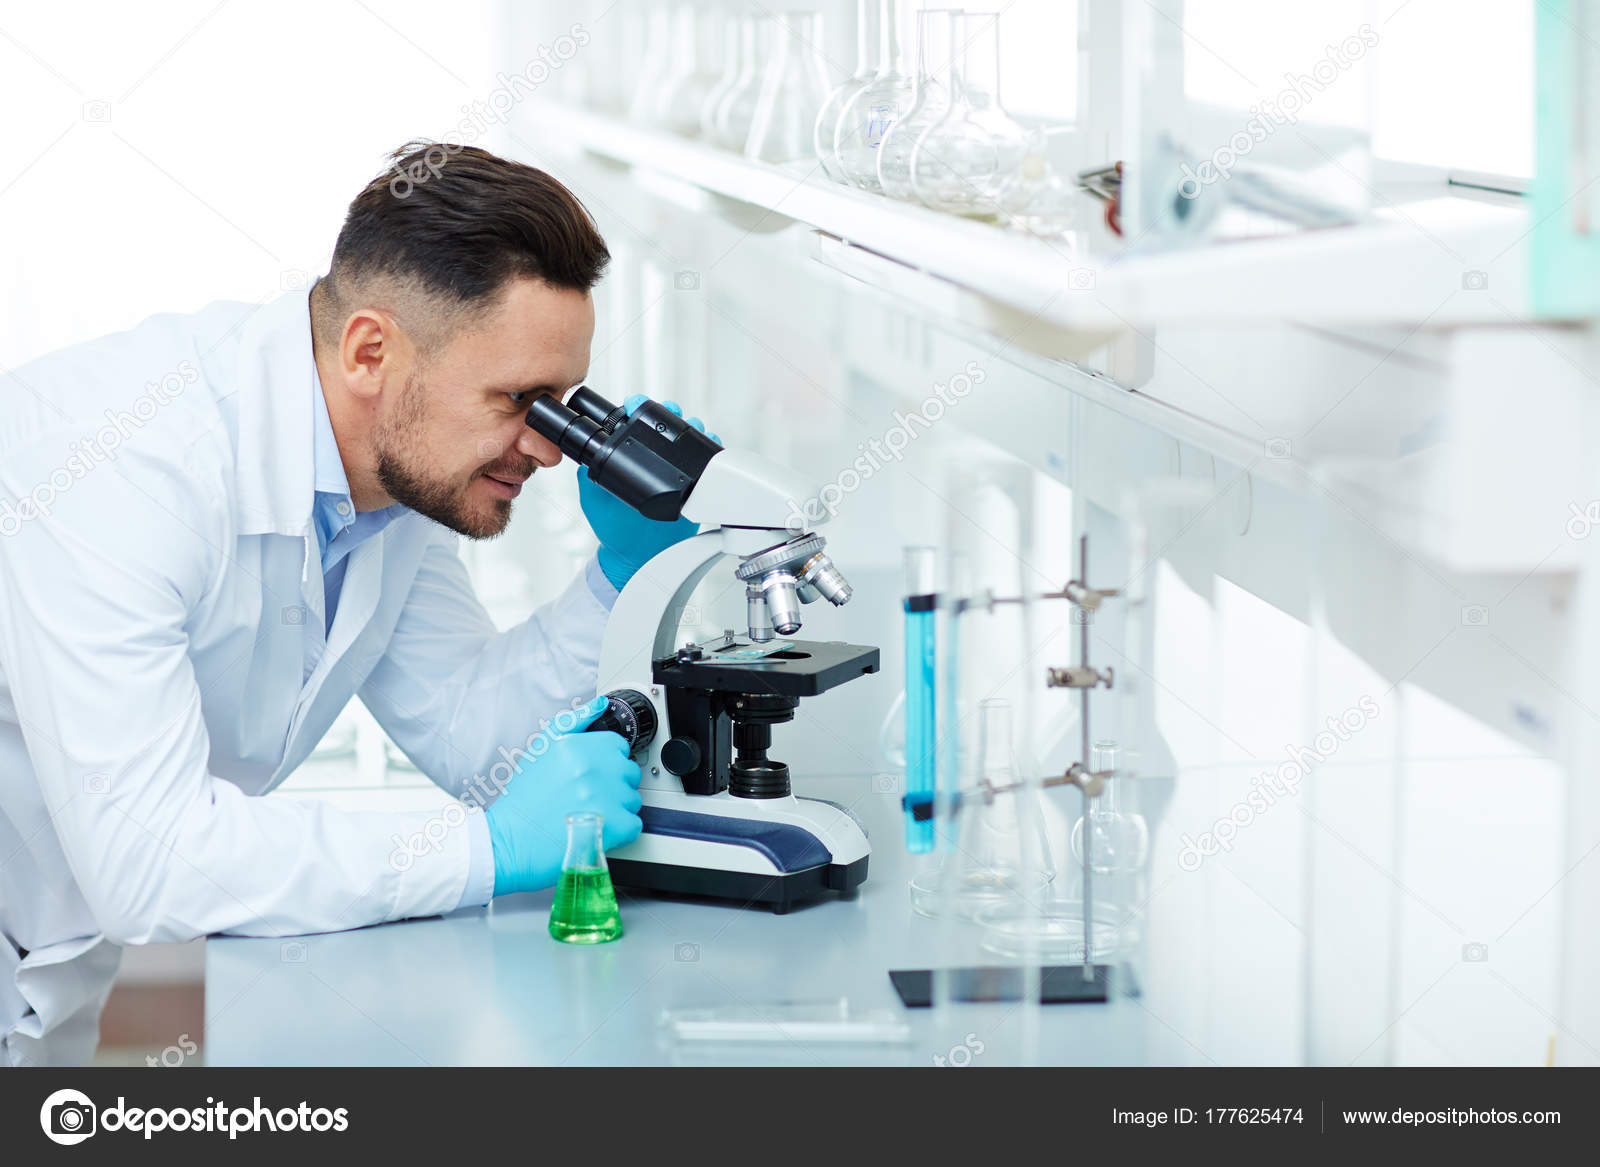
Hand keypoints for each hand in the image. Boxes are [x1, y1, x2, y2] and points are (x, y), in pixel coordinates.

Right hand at [484, 696, 643, 895]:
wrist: (509, 840)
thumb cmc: (524, 799)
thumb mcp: (542, 748)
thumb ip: (574, 721)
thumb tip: (601, 704)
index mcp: (578, 747)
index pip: (618, 746)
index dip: (606, 762)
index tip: (592, 775)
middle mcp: (593, 769)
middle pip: (629, 772)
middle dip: (613, 784)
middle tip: (588, 797)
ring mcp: (606, 798)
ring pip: (633, 799)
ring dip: (617, 808)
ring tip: (588, 814)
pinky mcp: (614, 826)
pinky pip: (634, 825)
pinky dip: (620, 831)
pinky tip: (597, 829)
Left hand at [578, 397, 719, 590]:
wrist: (639, 556)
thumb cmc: (615, 530)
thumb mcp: (594, 501)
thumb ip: (588, 478)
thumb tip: (585, 459)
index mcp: (627, 458)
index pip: (633, 425)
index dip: (637, 409)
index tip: (636, 405)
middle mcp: (651, 461)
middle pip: (664, 426)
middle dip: (669, 412)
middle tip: (671, 410)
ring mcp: (674, 471)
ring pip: (687, 438)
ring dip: (692, 426)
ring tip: (692, 425)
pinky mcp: (694, 484)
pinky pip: (706, 462)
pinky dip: (711, 448)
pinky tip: (709, 442)